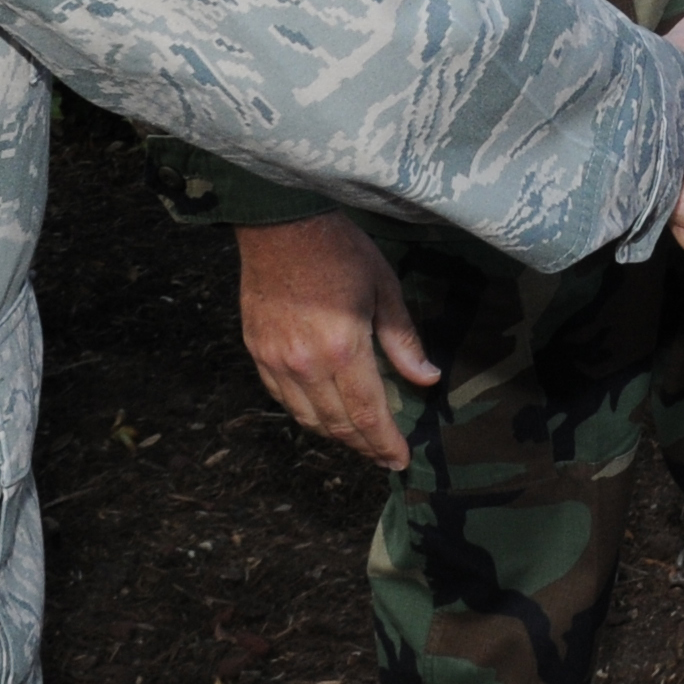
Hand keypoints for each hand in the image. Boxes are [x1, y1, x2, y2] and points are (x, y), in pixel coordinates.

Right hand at [233, 214, 437, 468]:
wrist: (280, 223)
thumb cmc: (339, 250)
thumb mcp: (384, 288)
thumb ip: (403, 339)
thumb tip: (427, 378)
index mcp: (343, 348)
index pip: (367, 413)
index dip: (385, 442)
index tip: (399, 460)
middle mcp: (305, 364)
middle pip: (336, 424)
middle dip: (363, 446)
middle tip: (383, 456)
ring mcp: (276, 361)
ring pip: (306, 418)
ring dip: (334, 435)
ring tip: (357, 440)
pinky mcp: (256, 353)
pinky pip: (282, 398)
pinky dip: (305, 412)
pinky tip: (322, 411)